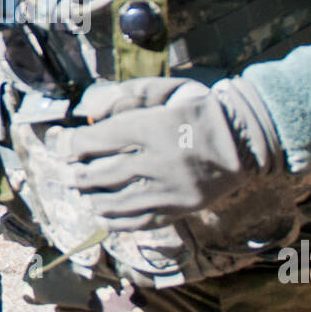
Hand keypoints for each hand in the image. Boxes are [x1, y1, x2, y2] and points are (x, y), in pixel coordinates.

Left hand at [48, 76, 284, 231]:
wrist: (245, 141)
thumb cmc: (200, 110)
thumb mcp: (168, 90)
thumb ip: (128, 95)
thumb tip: (87, 109)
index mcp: (156, 127)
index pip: (102, 139)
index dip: (75, 144)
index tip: (64, 145)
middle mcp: (161, 161)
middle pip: (105, 173)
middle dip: (79, 174)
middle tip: (67, 174)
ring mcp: (170, 190)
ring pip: (118, 201)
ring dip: (93, 198)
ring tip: (83, 192)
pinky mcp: (179, 209)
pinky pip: (140, 221)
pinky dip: (116, 220)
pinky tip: (102, 214)